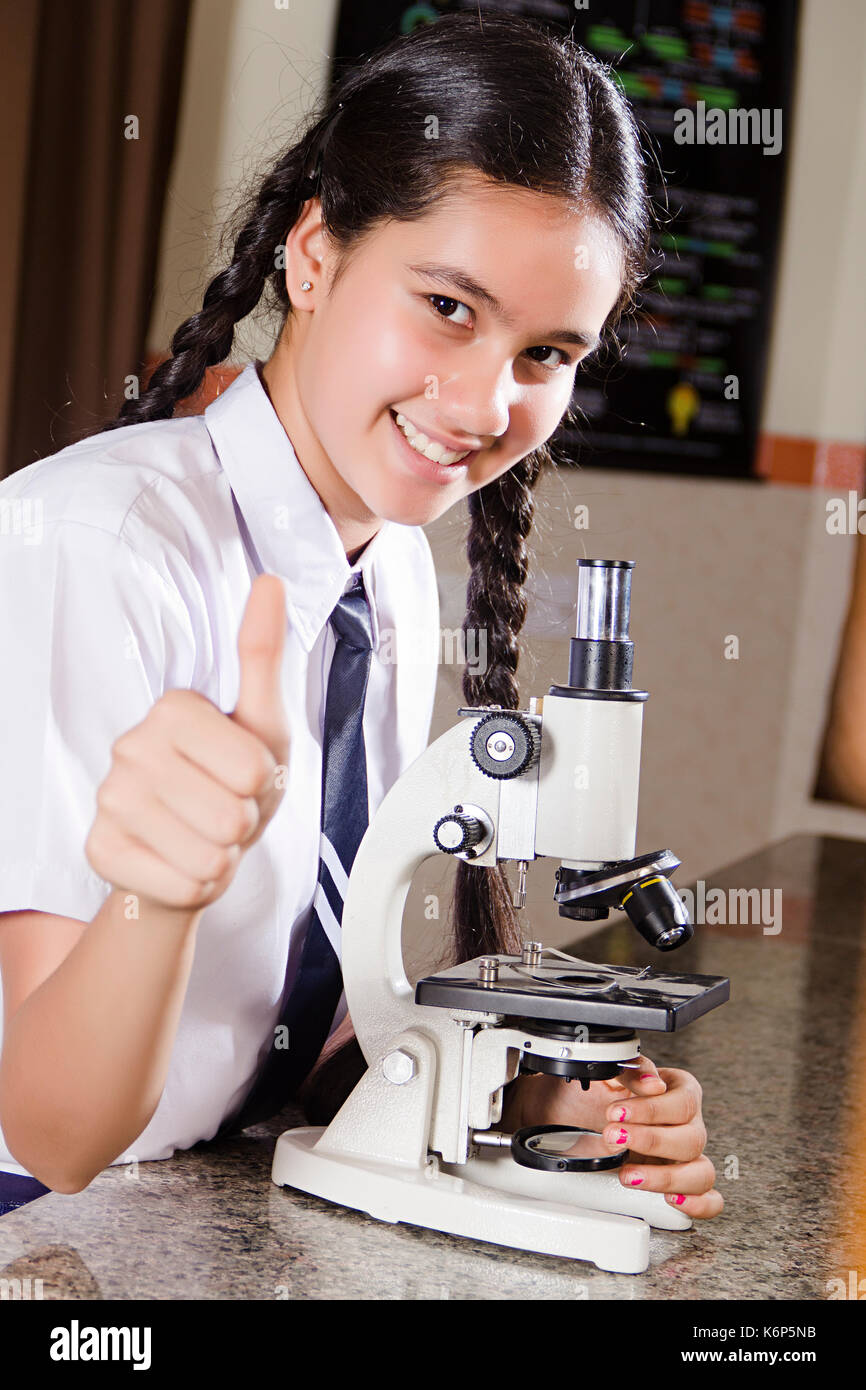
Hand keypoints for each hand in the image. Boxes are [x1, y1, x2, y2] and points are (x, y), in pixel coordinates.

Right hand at [86, 574, 288, 913]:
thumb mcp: (262, 722)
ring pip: (209, 856)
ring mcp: (108, 799)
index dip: (263, 784)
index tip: (242, 776)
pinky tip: (181, 862)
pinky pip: (184, 885)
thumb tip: (270, 581)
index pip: (255, 769)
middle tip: (224, 810)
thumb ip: (263, 654)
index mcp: (172, 707)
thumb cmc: (231, 783)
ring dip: (222, 857)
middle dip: (243, 824)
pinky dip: (197, 885)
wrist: (188, 848)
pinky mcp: (99, 850)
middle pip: (232, 815)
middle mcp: (129, 747)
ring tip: (205, 836)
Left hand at [502, 1054, 722, 1219]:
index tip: (616, 1112)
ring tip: (628, 1175)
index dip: (651, 1110)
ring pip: (702, 1173)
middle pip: (693, 1140)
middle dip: (650, 1141)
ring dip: (665, 1177)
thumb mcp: (612, 1072)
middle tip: (612, 1135)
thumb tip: (652, 1083)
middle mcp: (689, 1125)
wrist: (584, 1115)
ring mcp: (688, 1157)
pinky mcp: (681, 1185)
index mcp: (680, 1091)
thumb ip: (632, 1070)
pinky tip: (671, 1200)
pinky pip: (709, 1200)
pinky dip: (698, 1204)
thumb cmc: (604, 1092)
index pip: (683, 1103)